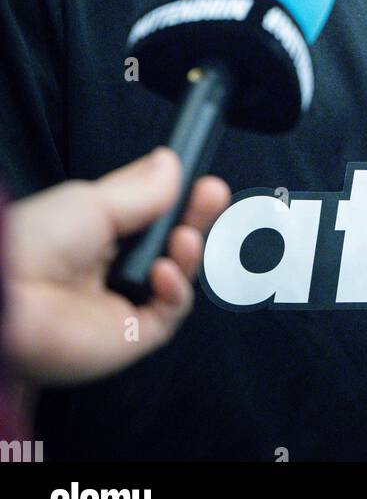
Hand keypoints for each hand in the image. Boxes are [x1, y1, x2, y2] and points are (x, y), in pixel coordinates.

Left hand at [4, 147, 230, 384]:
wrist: (12, 295)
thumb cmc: (38, 242)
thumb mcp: (94, 201)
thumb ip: (142, 189)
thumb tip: (172, 162)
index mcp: (97, 234)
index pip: (152, 216)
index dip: (180, 199)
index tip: (202, 180)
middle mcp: (110, 269)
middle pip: (169, 244)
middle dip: (195, 219)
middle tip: (214, 194)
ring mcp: (121, 303)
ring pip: (176, 277)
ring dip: (188, 253)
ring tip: (184, 237)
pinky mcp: (129, 337)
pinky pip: (169, 314)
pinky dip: (178, 291)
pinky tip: (165, 272)